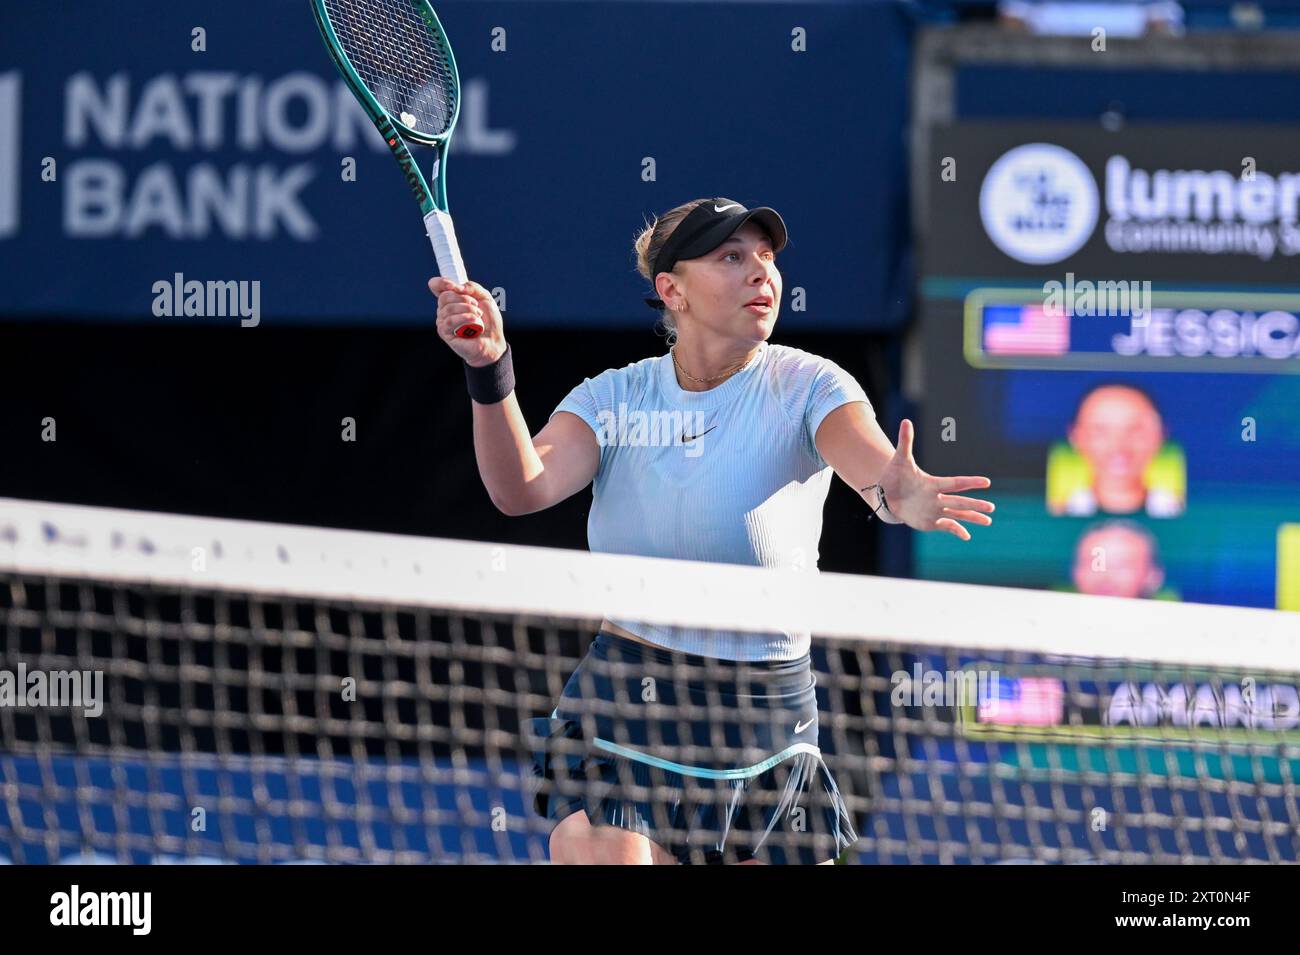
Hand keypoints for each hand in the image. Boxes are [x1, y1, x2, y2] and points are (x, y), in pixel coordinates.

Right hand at [429, 277, 506, 365]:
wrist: (493, 341)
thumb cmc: (489, 320)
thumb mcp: (485, 298)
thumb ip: (473, 287)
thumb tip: (457, 287)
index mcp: (452, 299)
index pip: (436, 286)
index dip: (441, 282)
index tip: (452, 285)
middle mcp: (444, 309)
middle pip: (444, 296)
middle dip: (464, 299)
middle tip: (477, 306)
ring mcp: (443, 321)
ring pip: (448, 308)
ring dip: (467, 309)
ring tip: (478, 316)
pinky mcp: (444, 332)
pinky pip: (449, 321)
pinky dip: (464, 318)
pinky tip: (474, 321)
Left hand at [877, 419, 993, 540]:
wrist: (886, 495)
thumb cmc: (895, 476)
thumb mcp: (900, 459)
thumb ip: (906, 441)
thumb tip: (906, 420)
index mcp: (933, 484)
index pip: (955, 483)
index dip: (969, 482)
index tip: (986, 482)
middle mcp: (937, 498)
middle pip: (960, 501)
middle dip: (975, 504)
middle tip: (992, 507)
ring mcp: (935, 511)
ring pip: (958, 514)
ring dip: (972, 517)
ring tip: (989, 521)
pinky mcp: (929, 522)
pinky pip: (946, 526)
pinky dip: (956, 531)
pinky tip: (967, 536)